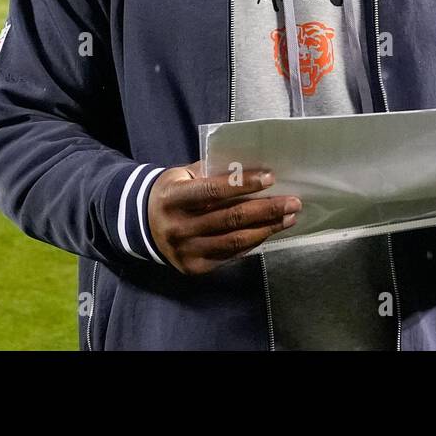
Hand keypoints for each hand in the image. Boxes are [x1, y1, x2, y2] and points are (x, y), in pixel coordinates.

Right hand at [147, 162, 299, 274]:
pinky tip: (268, 231)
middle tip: (293, 202)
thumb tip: (250, 169)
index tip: (270, 178)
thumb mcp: (182, 175)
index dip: (243, 184)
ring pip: (235, 240)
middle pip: (230, 218)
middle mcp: (178, 227)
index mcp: (173, 198)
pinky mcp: (194, 267)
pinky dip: (253, 242)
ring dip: (267, 228)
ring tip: (289, 218)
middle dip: (267, 210)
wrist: (142, 226)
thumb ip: (211, 172)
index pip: (212, 191)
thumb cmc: (171, 193)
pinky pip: (231, 254)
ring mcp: (186, 251)